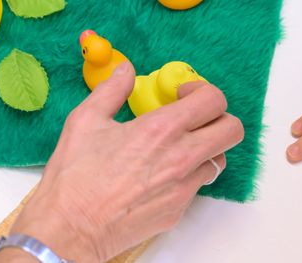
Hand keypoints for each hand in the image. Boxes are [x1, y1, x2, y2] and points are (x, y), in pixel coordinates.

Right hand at [8, 62, 243, 262]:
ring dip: (205, 148)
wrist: (69, 229)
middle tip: (193, 118)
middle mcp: (181, 157)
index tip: (183, 95)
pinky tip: (159, 174)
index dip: (203, 91)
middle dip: (218, 117)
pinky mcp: (178, 210)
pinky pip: (198, 186)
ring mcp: (184, 187)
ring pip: (219, 159)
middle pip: (232, 129)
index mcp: (162, 129)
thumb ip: (112, 90)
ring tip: (176, 147)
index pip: (213, 100)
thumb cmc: (74, 177)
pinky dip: (188, 175)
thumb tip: (126, 71)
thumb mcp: (85, 120)